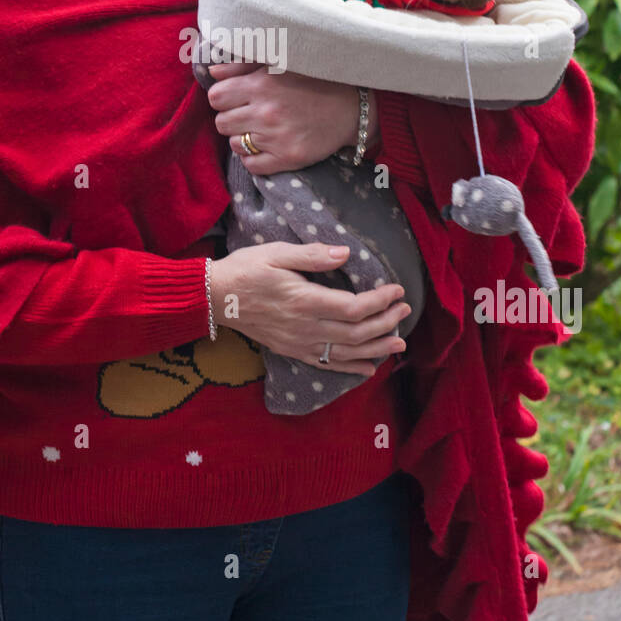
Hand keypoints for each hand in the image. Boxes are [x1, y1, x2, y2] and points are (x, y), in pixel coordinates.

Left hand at [207, 61, 376, 173]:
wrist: (351, 108)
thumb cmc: (313, 80)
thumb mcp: (279, 62)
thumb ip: (242, 65)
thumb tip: (212, 72)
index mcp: (261, 84)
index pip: (216, 97)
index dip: (223, 98)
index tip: (236, 98)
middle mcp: (266, 112)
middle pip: (221, 123)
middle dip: (231, 119)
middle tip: (248, 115)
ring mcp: (276, 138)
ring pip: (235, 145)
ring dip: (243, 138)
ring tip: (260, 130)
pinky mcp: (288, 158)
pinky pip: (252, 166)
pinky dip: (253, 158)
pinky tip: (266, 147)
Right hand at [209, 241, 408, 375]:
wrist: (215, 298)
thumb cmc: (246, 269)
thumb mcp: (277, 253)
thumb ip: (313, 256)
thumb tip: (345, 254)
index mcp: (304, 300)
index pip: (354, 308)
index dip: (380, 302)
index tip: (397, 290)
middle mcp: (304, 327)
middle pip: (355, 333)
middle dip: (385, 323)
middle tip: (405, 311)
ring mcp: (298, 343)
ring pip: (345, 353)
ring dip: (375, 349)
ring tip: (399, 344)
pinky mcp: (291, 350)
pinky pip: (326, 364)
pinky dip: (350, 368)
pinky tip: (368, 368)